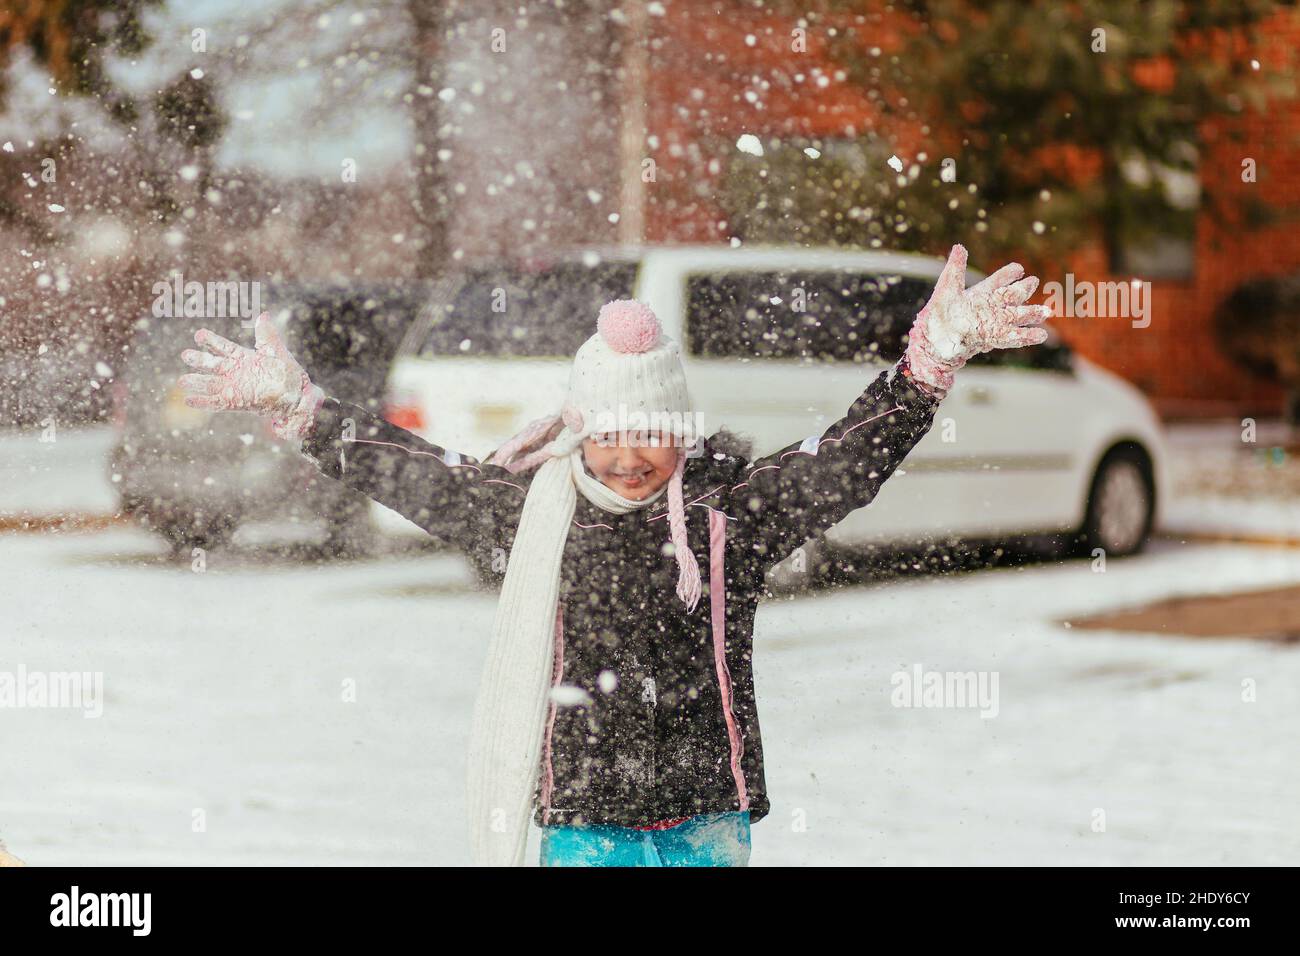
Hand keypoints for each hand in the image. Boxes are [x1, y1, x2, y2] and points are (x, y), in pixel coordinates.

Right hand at [179, 311, 323, 440]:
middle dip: (199, 360)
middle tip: (186, 355)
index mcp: (243, 357)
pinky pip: (217, 403)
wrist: (296, 396)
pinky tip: (189, 400)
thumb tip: (263, 315)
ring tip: (182, 381)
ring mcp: (235, 387)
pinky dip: (204, 402)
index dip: (211, 341)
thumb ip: (267, 335)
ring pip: (211, 384)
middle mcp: (235, 372)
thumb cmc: (287, 372)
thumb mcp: (276, 351)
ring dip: (197, 382)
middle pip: (213, 365)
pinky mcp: (237, 402)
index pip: (223, 347)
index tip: (198, 335)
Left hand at [905, 244, 1051, 392]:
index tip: (1019, 268)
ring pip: (1017, 316)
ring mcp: (993, 322)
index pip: (998, 280)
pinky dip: (1026, 336)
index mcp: (980, 293)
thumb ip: (956, 268)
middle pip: (1011, 296)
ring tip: (1046, 312)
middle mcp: (990, 307)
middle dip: (1023, 290)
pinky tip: (1041, 334)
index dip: (1008, 274)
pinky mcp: (992, 337)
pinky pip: (1012, 336)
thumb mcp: (946, 288)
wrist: (933, 342)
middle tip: (1034, 282)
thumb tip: (959, 246)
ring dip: (1031, 313)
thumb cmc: (938, 315)